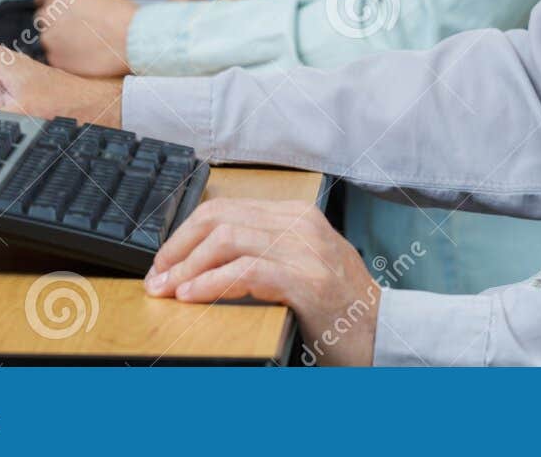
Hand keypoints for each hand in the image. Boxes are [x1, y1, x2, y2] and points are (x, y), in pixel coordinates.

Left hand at [34, 0, 135, 76]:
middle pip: (44, 19)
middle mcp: (48, 13)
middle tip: (78, 30)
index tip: (56, 10)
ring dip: (62, 43)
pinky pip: (57, 59)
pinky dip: (68, 59)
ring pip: (50, 41)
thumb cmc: (124, 17)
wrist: (134, 40)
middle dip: (57, 24)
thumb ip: (77, 2)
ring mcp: (49, 38)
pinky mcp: (55, 60)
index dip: (51, 3)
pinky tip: (87, 57)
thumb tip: (73, 11)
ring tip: (87, 46)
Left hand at [144, 198, 378, 365]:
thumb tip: (201, 261)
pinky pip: (247, 271)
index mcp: (296, 215)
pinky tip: (193, 297)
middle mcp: (301, 224)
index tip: (163, 263)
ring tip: (168, 291)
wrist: (382, 333)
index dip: (184, 235)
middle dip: (178, 249)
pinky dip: (212, 283)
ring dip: (188, 268)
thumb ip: (262, 253)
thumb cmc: (338, 306)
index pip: (225, 209)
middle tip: (158, 278)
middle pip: (220, 219)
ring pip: (228, 240)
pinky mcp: (308, 281)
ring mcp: (306, 250)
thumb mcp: (299, 266)